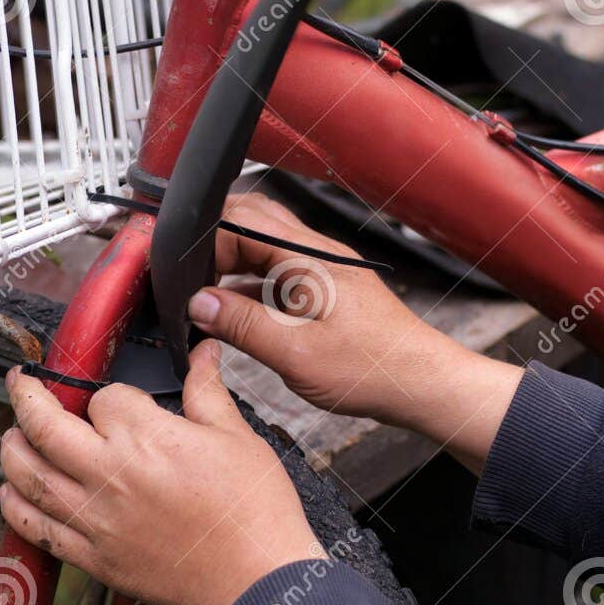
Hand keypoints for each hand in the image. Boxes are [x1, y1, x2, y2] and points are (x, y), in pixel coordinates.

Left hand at [0, 341, 323, 604]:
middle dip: (26, 396)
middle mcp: (110, 475)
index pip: (104, 398)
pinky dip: (16, 508)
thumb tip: (203, 354)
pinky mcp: (94, 558)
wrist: (255, 582)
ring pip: (29, 476)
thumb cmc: (252, 513)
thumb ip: (207, 391)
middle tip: (20, 383)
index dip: (112, 396)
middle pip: (44, 426)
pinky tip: (12, 494)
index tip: (124, 404)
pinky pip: (38, 530)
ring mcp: (96, 519)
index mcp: (146, 438)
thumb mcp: (236, 438)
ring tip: (12, 434)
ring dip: (12, 448)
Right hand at [190, 192, 523, 470]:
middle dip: (211, 245)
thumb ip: (242, 325)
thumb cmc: (372, 369)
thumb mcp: (295, 354)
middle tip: (188, 279)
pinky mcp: (324, 290)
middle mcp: (316, 253)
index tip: (184, 278)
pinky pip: (275, 273)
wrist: (419, 383)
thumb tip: (198, 304)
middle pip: (250, 222)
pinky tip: (234, 314)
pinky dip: (249, 286)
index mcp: (308, 258)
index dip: (204, 245)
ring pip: (261, 247)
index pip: (240, 222)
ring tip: (206, 298)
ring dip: (229, 266)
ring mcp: (321, 269)